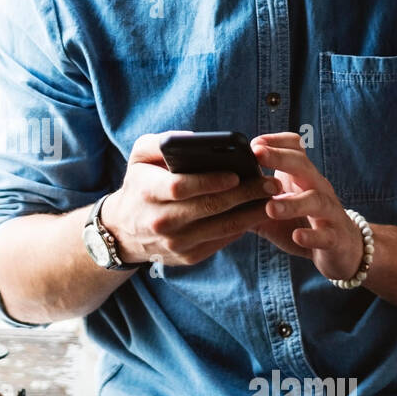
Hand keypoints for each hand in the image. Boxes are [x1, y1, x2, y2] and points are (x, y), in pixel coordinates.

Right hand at [101, 133, 279, 266]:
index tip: (236, 173)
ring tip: (272, 199)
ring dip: (251, 214)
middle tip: (270, 183)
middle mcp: (160, 221)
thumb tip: (193, 139)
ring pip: (220, 228)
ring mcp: (174, 243)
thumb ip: (161, 142)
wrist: (124, 230)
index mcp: (147, 192)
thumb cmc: (140, 184)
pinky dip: (241, 228)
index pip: (180, 187)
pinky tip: (256, 213)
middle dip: (244, 195)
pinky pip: (220, 241)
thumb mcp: (138, 157)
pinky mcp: (187, 256)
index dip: (210, 181)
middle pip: (208, 208)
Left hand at [242, 132, 364, 280]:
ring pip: (315, 200)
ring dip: (292, 203)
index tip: (253, 143)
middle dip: (280, 158)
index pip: (295, 147)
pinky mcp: (334, 238)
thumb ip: (248, 198)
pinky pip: (326, 235)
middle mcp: (317, 188)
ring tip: (271, 206)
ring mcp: (328, 212)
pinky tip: (297, 237)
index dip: (276, 141)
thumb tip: (211, 190)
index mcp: (301, 177)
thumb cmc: (300, 223)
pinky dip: (312, 236)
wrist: (341, 249)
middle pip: (303, 165)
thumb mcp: (273, 206)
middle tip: (257, 155)